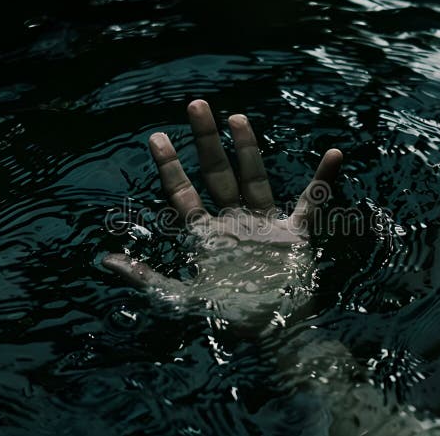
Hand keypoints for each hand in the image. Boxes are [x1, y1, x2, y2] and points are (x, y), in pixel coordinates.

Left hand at [102, 100, 341, 331]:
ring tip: (237, 118)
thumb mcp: (182, 299)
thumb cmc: (231, 318)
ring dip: (248, 148)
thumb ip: (147, 279)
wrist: (276, 335)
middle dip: (206, 141)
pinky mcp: (295, 234)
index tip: (157, 136)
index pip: (183, 193)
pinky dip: (324, 181)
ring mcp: (265, 225)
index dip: (170, 166)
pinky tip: (335, 155)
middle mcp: (233, 222)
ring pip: (254, 177)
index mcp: (207, 235)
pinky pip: (312, 203)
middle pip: (217, 174)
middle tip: (196, 105)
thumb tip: (105, 260)